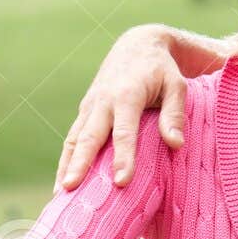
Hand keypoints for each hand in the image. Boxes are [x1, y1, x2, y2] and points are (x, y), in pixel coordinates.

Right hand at [55, 26, 185, 191]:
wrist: (138, 44)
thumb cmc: (162, 70)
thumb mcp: (177, 85)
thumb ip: (175, 114)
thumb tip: (176, 145)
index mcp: (127, 95)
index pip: (124, 131)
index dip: (123, 157)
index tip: (121, 182)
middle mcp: (103, 101)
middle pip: (89, 137)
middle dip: (80, 164)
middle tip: (70, 188)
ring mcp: (90, 106)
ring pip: (74, 139)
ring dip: (66, 165)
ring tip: (60, 194)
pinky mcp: (85, 111)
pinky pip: (73, 137)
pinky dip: (66, 159)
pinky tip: (63, 182)